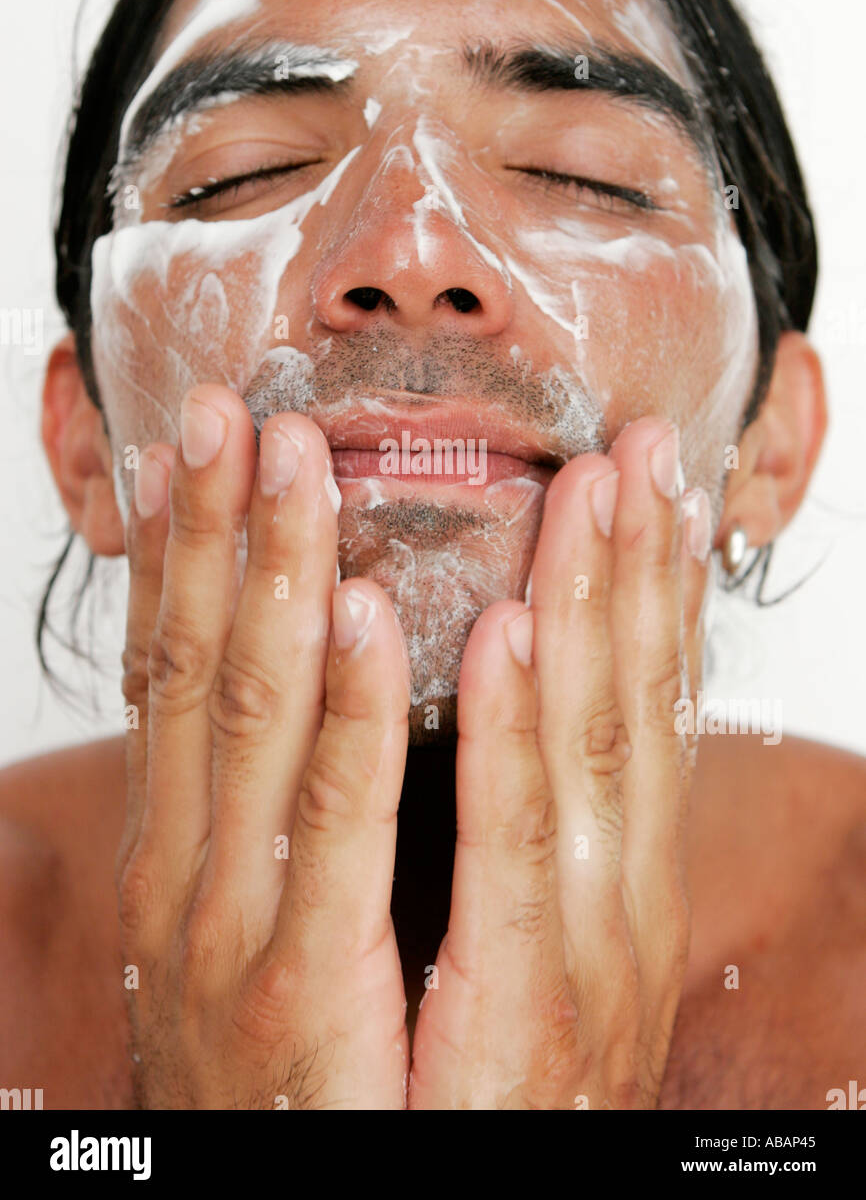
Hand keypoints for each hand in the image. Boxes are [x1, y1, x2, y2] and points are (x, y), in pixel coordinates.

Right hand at [117, 386, 410, 1108]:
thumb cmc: (290, 1078)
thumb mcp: (255, 933)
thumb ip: (271, 823)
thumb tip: (304, 702)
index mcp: (184, 854)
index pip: (172, 673)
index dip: (178, 555)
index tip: (191, 452)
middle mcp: (192, 871)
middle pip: (202, 663)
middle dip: (218, 529)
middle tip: (230, 411)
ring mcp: (236, 923)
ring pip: (257, 711)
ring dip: (278, 571)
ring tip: (292, 460)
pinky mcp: (305, 981)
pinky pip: (337, 817)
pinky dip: (354, 708)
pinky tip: (368, 613)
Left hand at [408, 418, 711, 1108]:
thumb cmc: (467, 1094)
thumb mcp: (518, 947)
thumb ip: (519, 829)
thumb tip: (509, 704)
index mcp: (614, 887)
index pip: (640, 713)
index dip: (653, 592)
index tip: (645, 483)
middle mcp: (616, 911)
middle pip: (629, 708)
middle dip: (633, 569)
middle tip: (634, 449)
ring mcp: (579, 961)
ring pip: (586, 749)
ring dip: (584, 604)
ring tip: (582, 487)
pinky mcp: (519, 1018)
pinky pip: (508, 850)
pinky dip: (512, 733)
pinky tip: (506, 632)